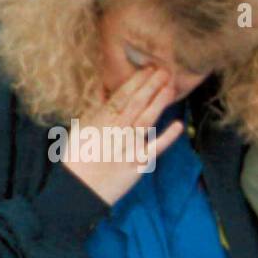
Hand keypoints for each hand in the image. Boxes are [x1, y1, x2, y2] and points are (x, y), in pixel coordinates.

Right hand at [63, 67, 184, 204]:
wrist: (80, 188)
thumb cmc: (79, 156)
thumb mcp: (82, 127)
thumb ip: (95, 107)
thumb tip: (103, 88)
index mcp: (101, 121)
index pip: (121, 96)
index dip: (136, 82)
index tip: (147, 69)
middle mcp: (116, 131)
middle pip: (136, 104)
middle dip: (151, 86)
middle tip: (164, 71)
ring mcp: (128, 147)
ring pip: (146, 120)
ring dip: (159, 103)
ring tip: (170, 88)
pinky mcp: (138, 163)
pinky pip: (155, 149)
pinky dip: (167, 137)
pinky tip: (178, 125)